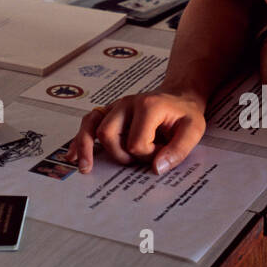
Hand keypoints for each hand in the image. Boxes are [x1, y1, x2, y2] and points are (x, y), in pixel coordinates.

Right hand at [64, 90, 206, 175]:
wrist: (179, 97)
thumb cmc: (184, 114)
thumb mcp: (193, 130)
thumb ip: (178, 150)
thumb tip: (156, 169)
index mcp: (147, 106)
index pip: (136, 143)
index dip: (148, 156)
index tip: (160, 154)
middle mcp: (126, 104)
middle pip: (108, 134)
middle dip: (120, 155)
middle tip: (135, 161)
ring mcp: (115, 107)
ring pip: (91, 126)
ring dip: (86, 147)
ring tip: (85, 168)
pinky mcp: (110, 112)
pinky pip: (88, 123)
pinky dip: (79, 139)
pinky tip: (73, 156)